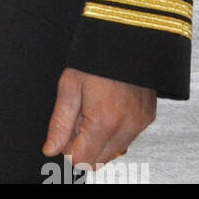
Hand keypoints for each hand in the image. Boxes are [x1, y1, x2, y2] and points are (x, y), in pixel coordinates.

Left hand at [42, 67, 156, 167]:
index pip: (82, 159)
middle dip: (84, 145)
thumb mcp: (69, 87)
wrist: (125, 38)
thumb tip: (51, 150)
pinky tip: (108, 108)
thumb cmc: (94, 59)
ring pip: (114, 151)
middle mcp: (126, 127)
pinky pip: (128, 138)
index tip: (66, 130)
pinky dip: (115, 131)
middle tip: (79, 116)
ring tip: (93, 109)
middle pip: (98, 159)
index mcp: (104, 121)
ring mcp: (140, 124)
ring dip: (100, 139)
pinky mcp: (148, 118)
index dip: (68, 148)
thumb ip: (60, 123)